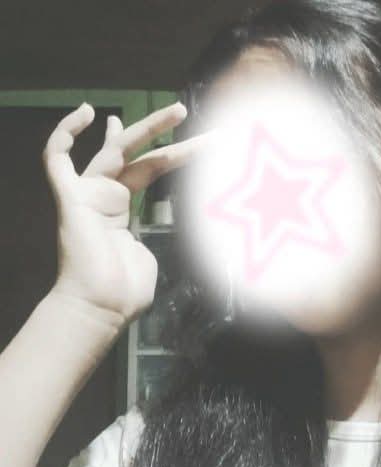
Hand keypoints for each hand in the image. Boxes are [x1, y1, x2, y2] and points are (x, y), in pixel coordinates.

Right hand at [44, 100, 209, 325]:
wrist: (102, 307)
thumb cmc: (124, 290)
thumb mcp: (146, 257)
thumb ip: (146, 238)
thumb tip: (146, 236)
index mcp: (122, 210)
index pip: (146, 170)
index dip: (166, 152)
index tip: (188, 138)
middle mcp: (104, 197)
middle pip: (136, 154)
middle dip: (159, 131)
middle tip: (183, 110)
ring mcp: (87, 196)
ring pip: (115, 150)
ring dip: (146, 128)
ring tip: (178, 111)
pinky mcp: (70, 199)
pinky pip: (56, 158)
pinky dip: (64, 133)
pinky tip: (85, 112)